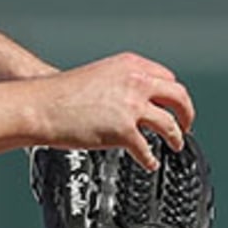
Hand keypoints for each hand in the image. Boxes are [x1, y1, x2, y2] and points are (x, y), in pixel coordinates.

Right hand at [27, 52, 193, 169]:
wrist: (41, 106)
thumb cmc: (59, 94)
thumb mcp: (97, 75)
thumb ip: (119, 83)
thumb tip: (131, 100)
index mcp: (130, 65)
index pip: (167, 78)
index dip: (172, 94)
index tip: (172, 104)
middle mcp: (136, 83)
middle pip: (178, 97)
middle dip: (186, 113)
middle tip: (186, 123)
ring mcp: (132, 107)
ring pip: (170, 124)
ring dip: (177, 136)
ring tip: (176, 144)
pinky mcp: (125, 132)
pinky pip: (147, 149)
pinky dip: (150, 159)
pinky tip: (149, 162)